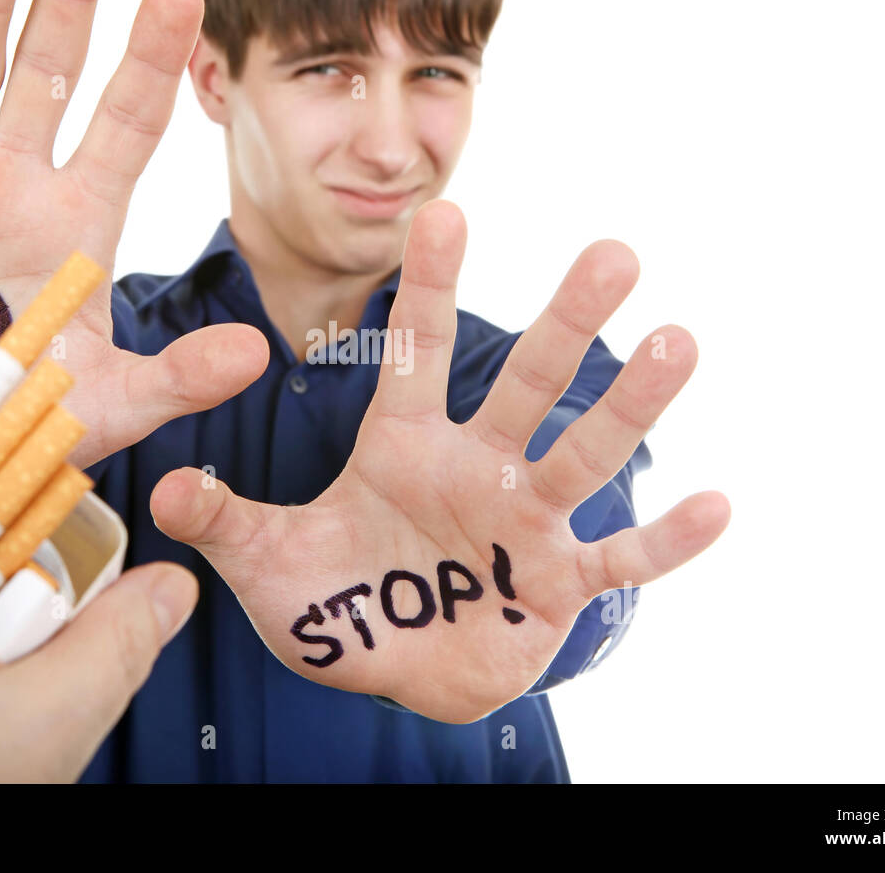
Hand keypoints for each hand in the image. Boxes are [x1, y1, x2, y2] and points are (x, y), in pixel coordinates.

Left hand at [150, 200, 730, 722]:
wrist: (397, 671)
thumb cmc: (337, 606)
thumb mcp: (270, 567)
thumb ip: (226, 523)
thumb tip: (165, 491)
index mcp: (403, 448)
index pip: (413, 356)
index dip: (426, 290)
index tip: (444, 213)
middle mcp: (475, 466)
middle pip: (524, 383)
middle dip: (565, 322)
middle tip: (611, 252)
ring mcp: (524, 522)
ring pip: (582, 453)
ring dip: (630, 405)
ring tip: (678, 341)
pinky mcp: (559, 583)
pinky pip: (620, 561)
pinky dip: (665, 542)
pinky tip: (719, 503)